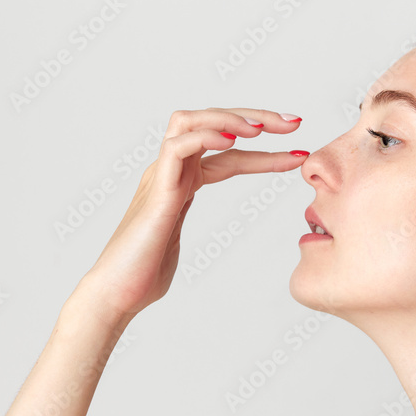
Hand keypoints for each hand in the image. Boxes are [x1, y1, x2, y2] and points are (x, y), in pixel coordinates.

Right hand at [72, 108, 305, 325]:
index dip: (266, 150)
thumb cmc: (144, 275)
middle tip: (295, 123)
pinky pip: (177, 147)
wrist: (115, 296)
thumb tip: (202, 236)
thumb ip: (186, 226)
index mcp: (181, 182)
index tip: (300, 153)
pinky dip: (205, 136)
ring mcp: (160, 177)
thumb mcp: (177, 242)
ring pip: (191, 121)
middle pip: (212, 125)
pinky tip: (232, 140)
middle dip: (256, 119)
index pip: (229, 152)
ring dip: (230, 118)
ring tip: (264, 128)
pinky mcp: (156, 193)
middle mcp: (170, 171)